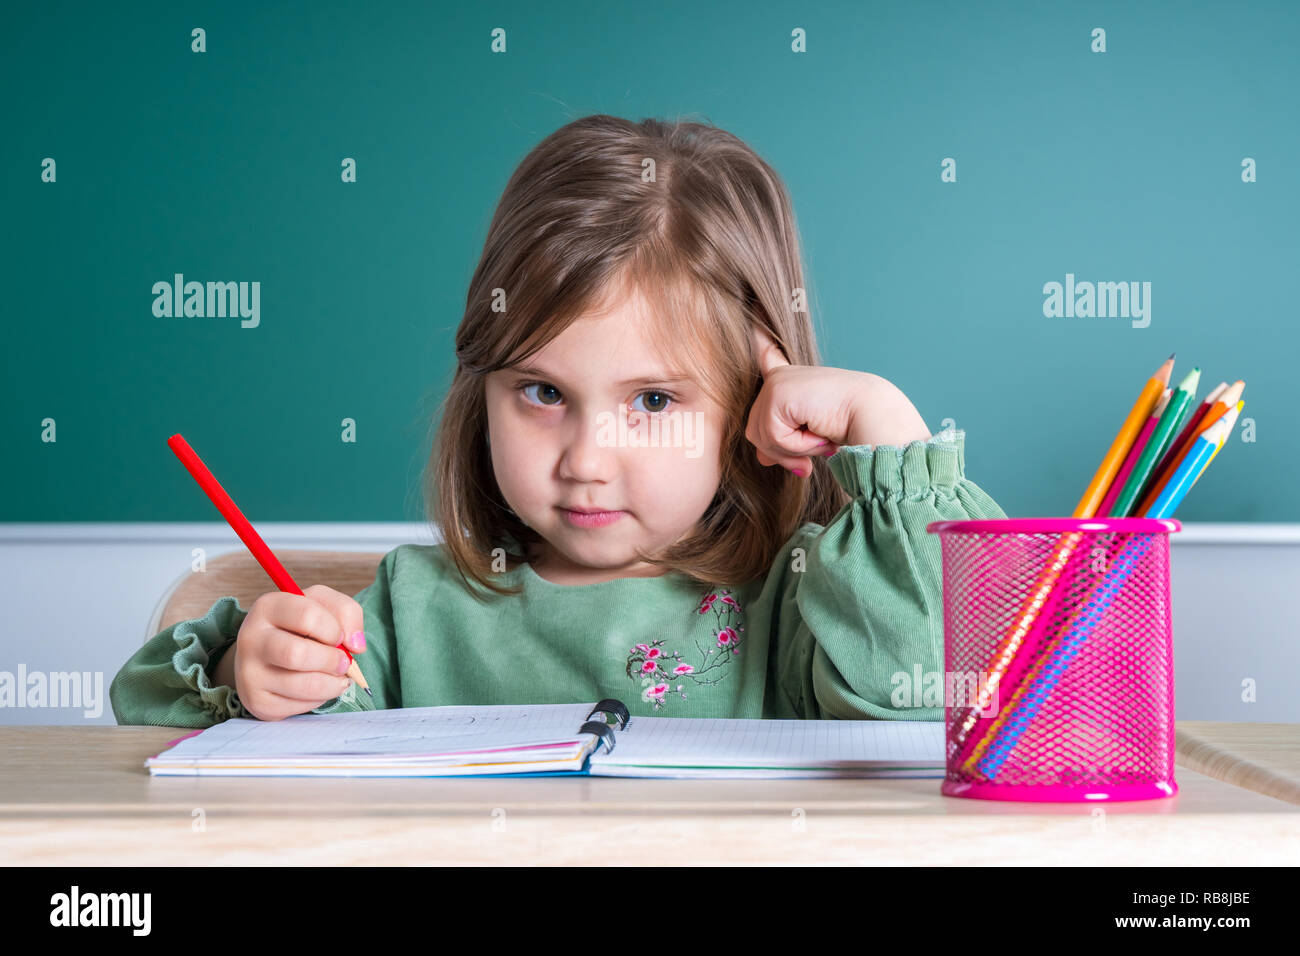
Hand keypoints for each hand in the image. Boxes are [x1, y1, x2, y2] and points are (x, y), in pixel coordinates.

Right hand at [229, 585, 365, 720]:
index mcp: (268, 607)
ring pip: (303, 685)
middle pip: (298, 654)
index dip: (334, 629)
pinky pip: (300, 706)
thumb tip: (356, 645)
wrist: (268, 654)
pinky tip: (318, 688)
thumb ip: (347, 613)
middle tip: (344, 663)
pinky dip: (319, 699)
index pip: (307, 616)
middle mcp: (250, 639)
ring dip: (332, 684)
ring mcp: (249, 673)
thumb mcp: (324, 606)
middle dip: (332, 661)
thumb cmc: (301, 626)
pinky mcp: (257, 702)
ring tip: (338, 677)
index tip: (340, 637)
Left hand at [745, 327, 930, 475]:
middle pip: (755, 431)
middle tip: (812, 456)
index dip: (757, 338)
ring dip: (793, 450)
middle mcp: (779, 377)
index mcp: (790, 379)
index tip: (752, 309)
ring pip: (761, 438)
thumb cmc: (851, 425)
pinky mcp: (777, 393)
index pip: (767, 356)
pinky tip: (818, 434)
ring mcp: (776, 383)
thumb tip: (761, 459)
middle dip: (783, 452)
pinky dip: (798, 446)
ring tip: (819, 439)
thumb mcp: (809, 437)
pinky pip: (773, 437)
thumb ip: (783, 444)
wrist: (874, 415)